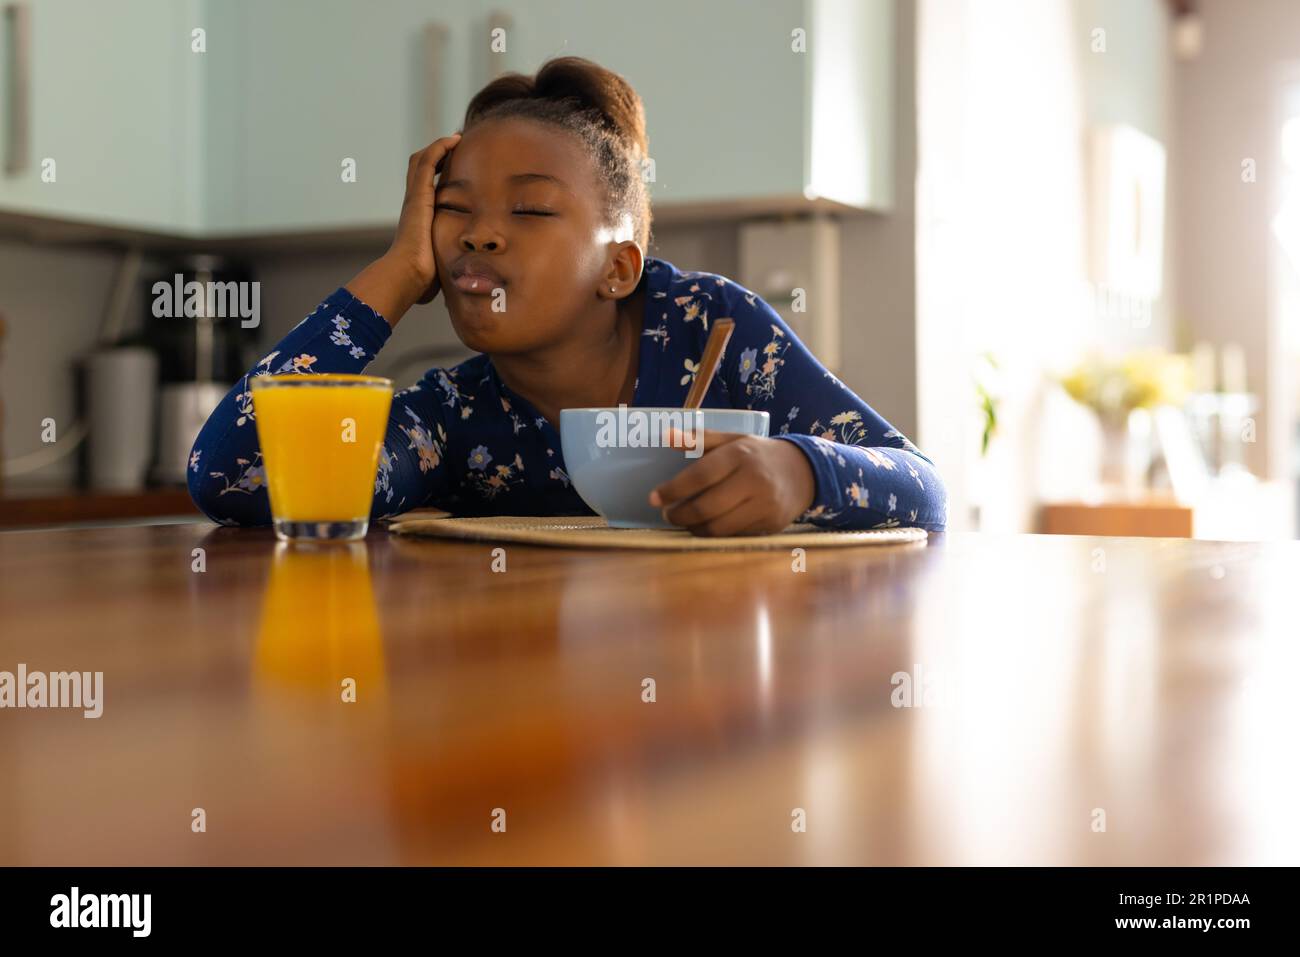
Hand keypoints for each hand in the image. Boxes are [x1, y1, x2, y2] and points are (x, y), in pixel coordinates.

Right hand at [388, 132, 461, 303]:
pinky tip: (455, 140)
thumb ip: (448, 266)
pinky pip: (427, 162)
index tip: (456, 167)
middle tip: (457, 145)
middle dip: (437, 155)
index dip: (438, 175)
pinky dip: (439, 148)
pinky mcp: (418, 195)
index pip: (425, 188)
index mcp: (418, 218)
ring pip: (421, 160)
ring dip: (439, 146)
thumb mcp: (440, 265)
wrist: (408, 276)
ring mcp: (414, 198)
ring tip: (458, 138)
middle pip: (419, 169)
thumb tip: (461, 283)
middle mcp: (413, 204)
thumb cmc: (422, 280)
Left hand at [648, 429, 816, 535]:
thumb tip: (667, 436)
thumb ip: (700, 439)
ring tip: (684, 522)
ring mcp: (764, 504)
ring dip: (694, 528)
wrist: (804, 471)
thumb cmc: (759, 454)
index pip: (699, 475)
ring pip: (719, 526)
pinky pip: (734, 534)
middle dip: (680, 515)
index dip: (672, 490)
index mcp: (740, 454)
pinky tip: (705, 526)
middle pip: (707, 506)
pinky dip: (714, 533)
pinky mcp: (770, 524)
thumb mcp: (733, 440)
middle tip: (667, 515)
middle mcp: (753, 480)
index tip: (653, 498)